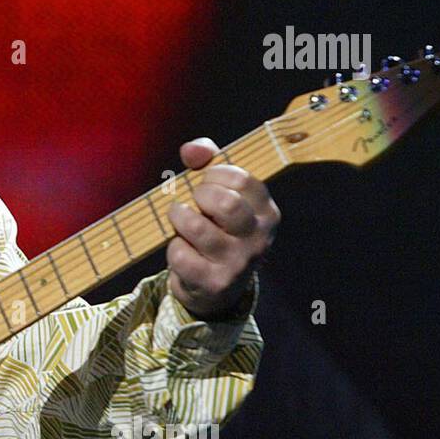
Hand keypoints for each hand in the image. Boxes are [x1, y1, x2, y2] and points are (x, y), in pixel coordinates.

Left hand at [166, 137, 279, 318]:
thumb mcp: (219, 194)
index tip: (205, 180)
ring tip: (179, 219)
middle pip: (225, 203)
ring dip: (179, 218)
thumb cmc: (216, 229)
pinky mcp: (214, 283)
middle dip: (199, 195)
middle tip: (194, 201)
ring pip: (197, 227)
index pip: (242, 179)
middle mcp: (258, 238)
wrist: (215, 288)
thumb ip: (207, 162)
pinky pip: (181, 255)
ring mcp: (238, 263)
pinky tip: (181, 249)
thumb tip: (192, 150)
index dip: (214, 174)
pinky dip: (173, 248)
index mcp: (266, 212)